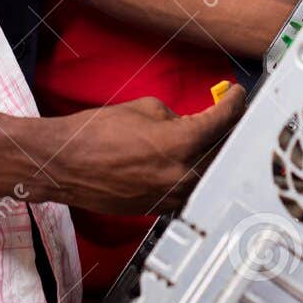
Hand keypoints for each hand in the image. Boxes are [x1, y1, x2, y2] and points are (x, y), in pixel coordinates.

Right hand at [34, 85, 248, 214]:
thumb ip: (176, 116)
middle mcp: (181, 174)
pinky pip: (190, 187)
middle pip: (223, 150)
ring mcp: (172, 195)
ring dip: (213, 153)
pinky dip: (194, 171)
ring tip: (211, 135)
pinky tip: (190, 158)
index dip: (235, 103)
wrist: (66, 165)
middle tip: (229, 113)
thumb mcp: (144, 108)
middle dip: (228, 129)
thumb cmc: (95, 135)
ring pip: (209, 173)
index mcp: (180, 143)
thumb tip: (190, 122)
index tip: (237, 95)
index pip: (223, 121)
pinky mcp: (161, 207)